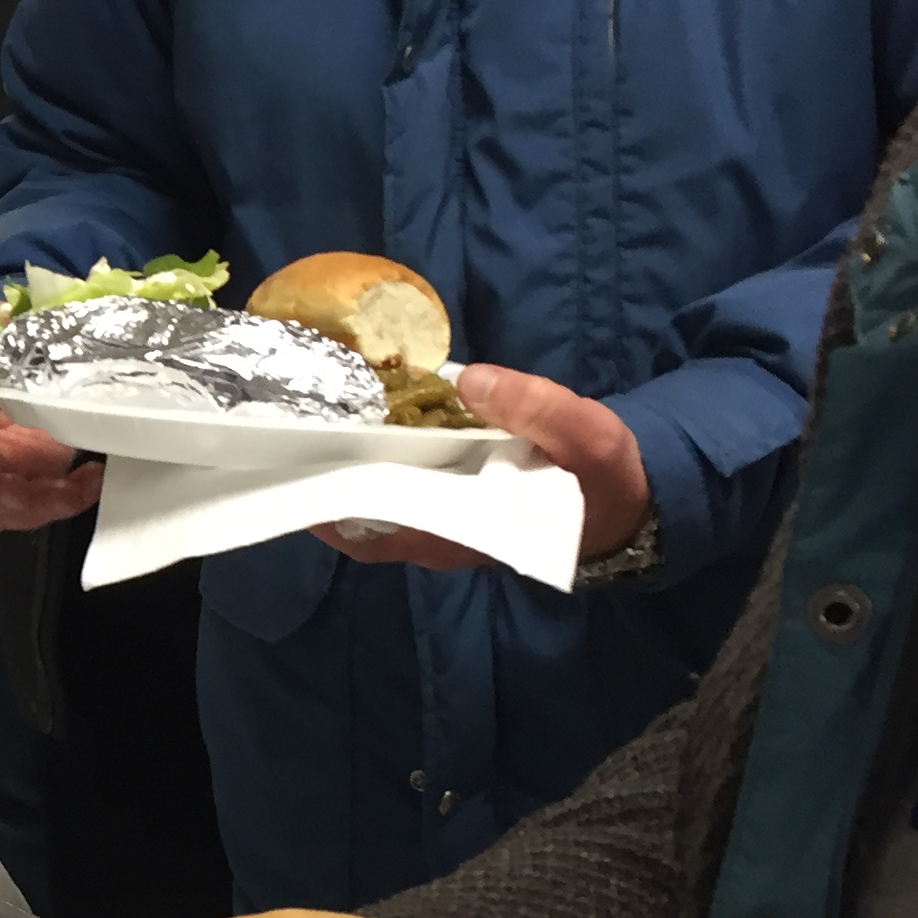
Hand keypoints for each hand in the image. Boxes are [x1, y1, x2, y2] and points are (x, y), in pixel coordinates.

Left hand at [309, 364, 651, 571]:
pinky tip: (359, 415)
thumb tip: (469, 379)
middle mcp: (436, 539)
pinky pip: (393, 482)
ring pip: (371, 500)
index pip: (375, 532)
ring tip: (313, 414)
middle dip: (325, 475)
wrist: (625, 501)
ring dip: (345, 463)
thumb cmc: (601, 477)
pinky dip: (374, 455)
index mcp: (462, 535)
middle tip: (292, 425)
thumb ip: (535, 407)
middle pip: (359, 516)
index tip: (298, 463)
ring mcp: (436, 522)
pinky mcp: (443, 499)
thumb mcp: (587, 436)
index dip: (332, 501)